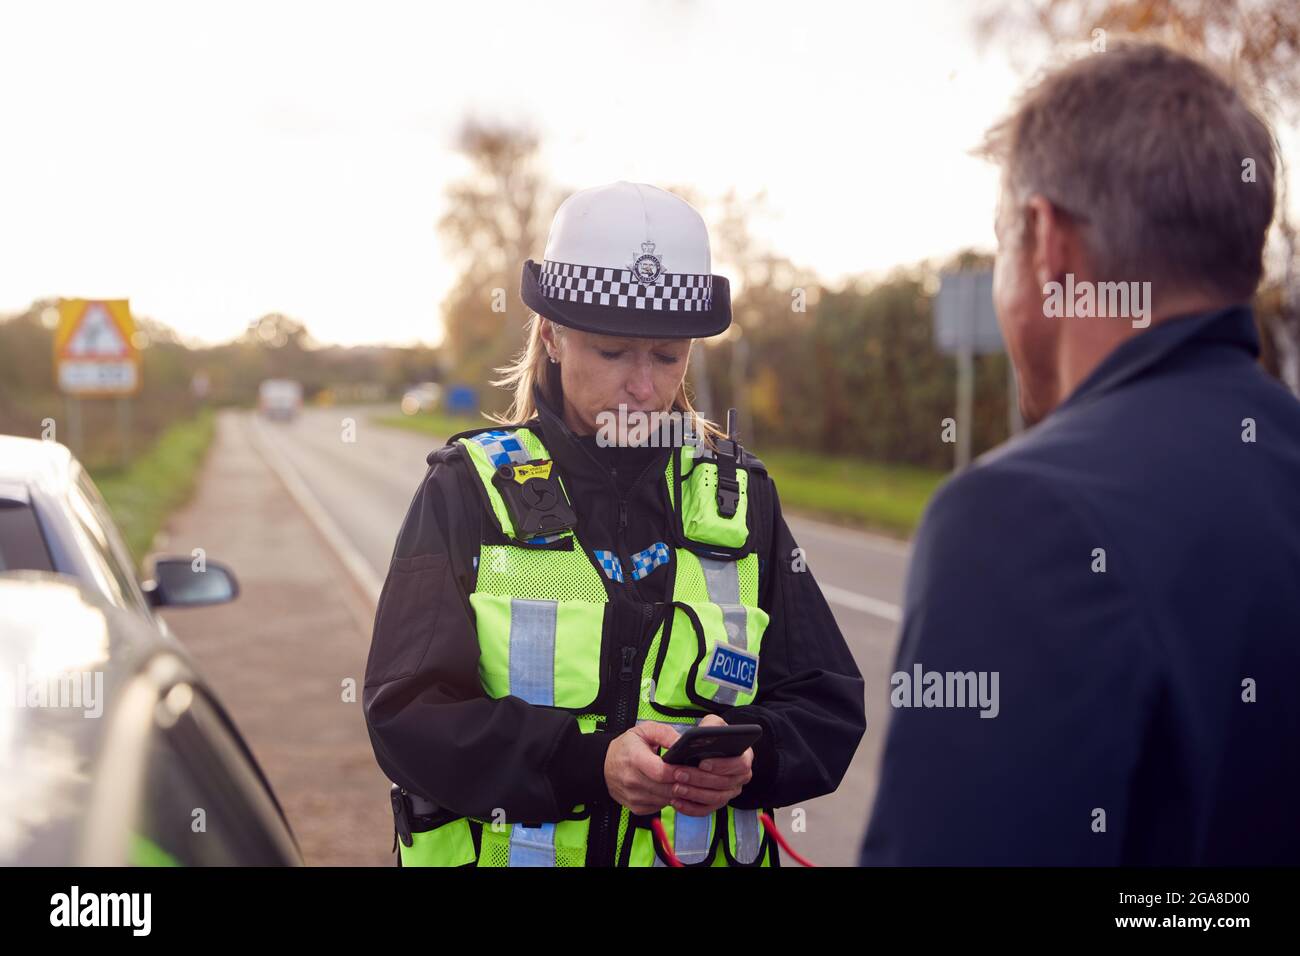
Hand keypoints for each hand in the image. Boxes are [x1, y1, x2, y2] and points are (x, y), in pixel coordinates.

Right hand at [603, 714, 752, 817]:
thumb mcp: (643, 731)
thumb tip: (683, 742)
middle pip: (667, 788)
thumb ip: (665, 733)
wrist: (603, 766)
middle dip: (684, 783)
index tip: (690, 767)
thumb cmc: (626, 747)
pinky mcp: (636, 808)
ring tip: (687, 781)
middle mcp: (632, 780)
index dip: (678, 771)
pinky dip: (669, 799)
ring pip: (666, 800)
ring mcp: (633, 797)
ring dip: (679, 792)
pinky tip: (672, 788)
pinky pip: (660, 806)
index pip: (661, 772)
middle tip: (697, 775)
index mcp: (634, 758)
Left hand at [668, 714, 753, 816]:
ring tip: (676, 787)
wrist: (709, 750)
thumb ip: (711, 726)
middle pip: (724, 783)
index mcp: (745, 757)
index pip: (740, 764)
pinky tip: (676, 802)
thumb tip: (701, 736)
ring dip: (694, 794)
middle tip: (679, 774)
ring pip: (715, 798)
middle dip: (700, 779)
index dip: (722, 765)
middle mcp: (741, 777)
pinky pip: (706, 810)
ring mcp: (731, 792)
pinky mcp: (718, 803)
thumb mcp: (713, 724)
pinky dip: (690, 808)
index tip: (702, 763)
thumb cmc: (712, 735)